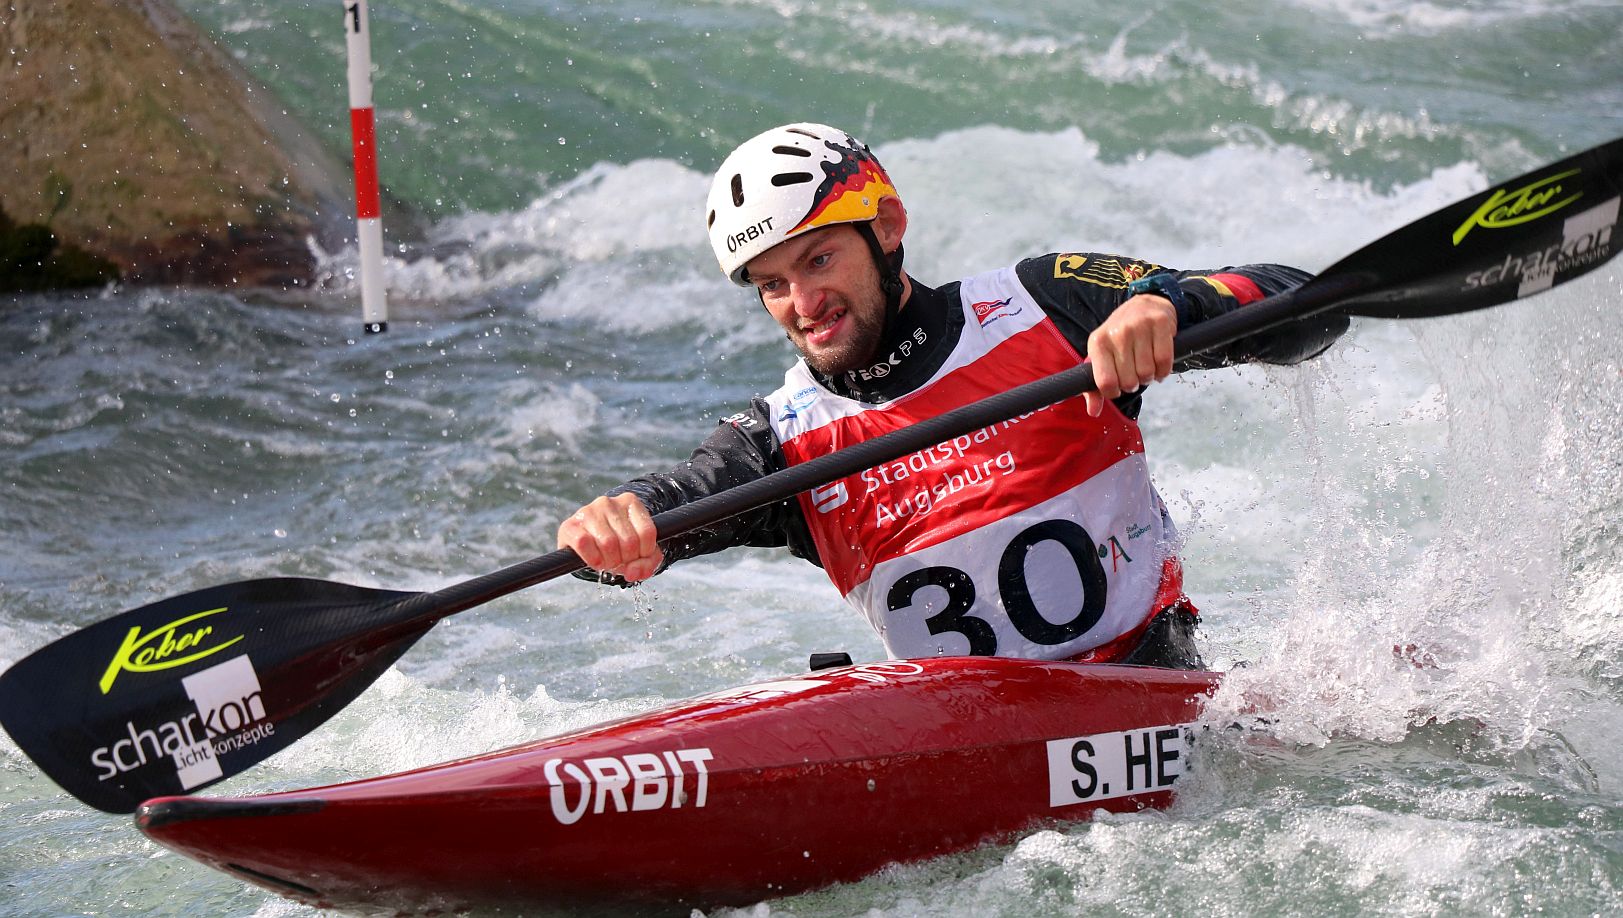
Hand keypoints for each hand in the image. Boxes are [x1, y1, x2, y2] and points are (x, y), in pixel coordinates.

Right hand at [556, 492, 663, 582]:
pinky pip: (584, 543)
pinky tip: (595, 560)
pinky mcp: (570, 525)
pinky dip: (592, 559)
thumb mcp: (639, 553)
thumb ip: (647, 564)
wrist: (586, 542)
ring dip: (609, 562)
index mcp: (630, 502)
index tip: (637, 556)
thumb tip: (633, 572)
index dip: (645, 553)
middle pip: (629, 541)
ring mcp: (588, 511)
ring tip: (607, 561)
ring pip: (608, 544)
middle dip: (626, 560)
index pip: (647, 532)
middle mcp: (609, 502)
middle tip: (619, 561)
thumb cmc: (617, 545)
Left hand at [1083, 294, 1176, 416]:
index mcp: (1098, 342)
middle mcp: (1117, 333)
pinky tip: (1159, 366)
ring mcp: (1139, 326)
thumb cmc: (1121, 337)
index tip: (1119, 386)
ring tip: (1146, 366)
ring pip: (1147, 372)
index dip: (1115, 392)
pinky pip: (1164, 361)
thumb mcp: (1102, 356)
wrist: (1145, 304)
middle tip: (1135, 373)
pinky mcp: (1160, 323)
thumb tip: (1093, 411)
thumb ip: (1094, 387)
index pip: (1105, 383)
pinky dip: (1164, 370)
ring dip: (1149, 376)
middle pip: (1129, 381)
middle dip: (1134, 383)